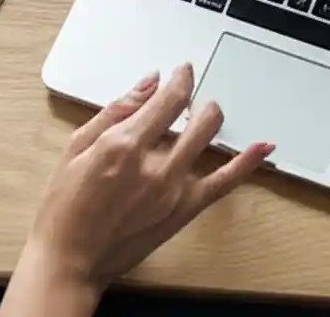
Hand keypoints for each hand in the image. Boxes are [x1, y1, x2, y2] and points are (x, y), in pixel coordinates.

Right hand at [0, 66, 272, 314]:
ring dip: (210, 117)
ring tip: (204, 114)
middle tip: (189, 95)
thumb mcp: (76, 147)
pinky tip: (264, 146)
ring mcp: (174, 188)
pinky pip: (225, 181)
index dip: (181, 79)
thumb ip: (116, 110)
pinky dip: (248, 162)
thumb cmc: (66, 207)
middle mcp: (154, 164)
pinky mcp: (185, 208)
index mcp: (124, 144)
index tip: (182, 72)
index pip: (168, 98)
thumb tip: (148, 83)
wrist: (71, 258)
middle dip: (195, 97)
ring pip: (208, 137)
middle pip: (194, 114)